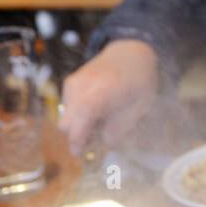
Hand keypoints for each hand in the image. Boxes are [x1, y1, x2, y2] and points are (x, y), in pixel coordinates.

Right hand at [59, 39, 158, 156]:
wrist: (131, 51)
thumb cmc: (140, 81)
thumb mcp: (137, 110)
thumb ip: (118, 131)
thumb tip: (102, 146)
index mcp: (98, 95)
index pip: (76, 128)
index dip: (78, 145)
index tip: (82, 155)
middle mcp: (79, 88)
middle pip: (65, 125)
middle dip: (78, 135)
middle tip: (97, 137)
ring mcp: (72, 83)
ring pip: (66, 116)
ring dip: (79, 123)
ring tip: (102, 117)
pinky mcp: (70, 81)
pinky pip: (69, 105)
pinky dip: (79, 112)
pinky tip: (98, 106)